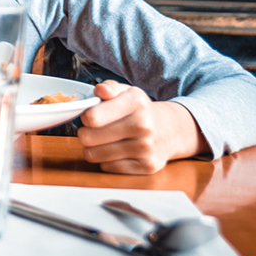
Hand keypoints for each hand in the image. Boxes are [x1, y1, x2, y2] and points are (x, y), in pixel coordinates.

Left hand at [76, 80, 207, 173]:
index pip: (93, 117)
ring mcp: (146, 148)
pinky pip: (107, 168)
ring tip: (102, 141)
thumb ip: (109, 88)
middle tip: (92, 131)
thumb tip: (100, 90)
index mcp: (136, 103)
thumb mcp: (127, 92)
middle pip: (89, 138)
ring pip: (94, 155)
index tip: (90, 117)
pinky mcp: (147, 167)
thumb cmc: (139, 110)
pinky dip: (106, 161)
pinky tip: (116, 152)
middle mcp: (144, 126)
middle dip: (85, 134)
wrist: (170, 130)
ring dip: (92, 149)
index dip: (85, 117)